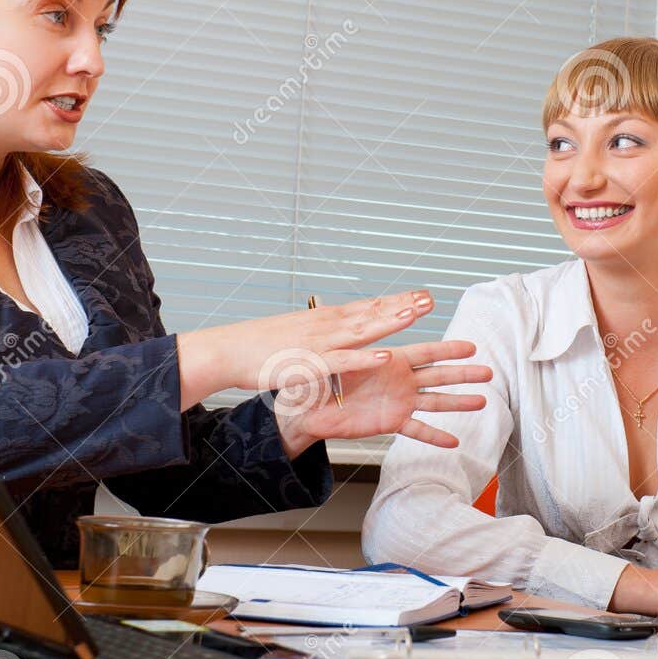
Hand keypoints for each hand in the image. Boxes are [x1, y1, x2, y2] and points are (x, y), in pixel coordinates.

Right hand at [176, 289, 435, 403]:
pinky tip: (383, 356)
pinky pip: (341, 361)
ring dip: (388, 323)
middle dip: (401, 306)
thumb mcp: (298, 333)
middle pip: (371, 313)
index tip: (421, 296)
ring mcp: (318, 342)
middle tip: (430, 299)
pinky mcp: (307, 362)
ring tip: (414, 316)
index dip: (396, 301)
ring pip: (361, 331)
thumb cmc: (261, 344)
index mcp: (325, 318)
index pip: (368, 306)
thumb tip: (339, 328)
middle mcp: (326, 325)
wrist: (227, 350)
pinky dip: (363, 359)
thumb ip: (322, 332)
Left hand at [271, 340, 490, 456]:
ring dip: (459, 402)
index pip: (425, 351)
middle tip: (489, 372)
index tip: (471, 347)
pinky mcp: (391, 422)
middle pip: (438, 375)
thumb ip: (356, 354)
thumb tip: (374, 350)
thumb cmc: (323, 374)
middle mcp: (400, 379)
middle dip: (464, 373)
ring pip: (435, 401)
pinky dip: (435, 436)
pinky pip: (417, 430)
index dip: (448, 349)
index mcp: (390, 359)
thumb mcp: (338, 358)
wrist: (309, 405)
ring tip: (482, 401)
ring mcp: (399, 401)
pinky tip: (454, 442)